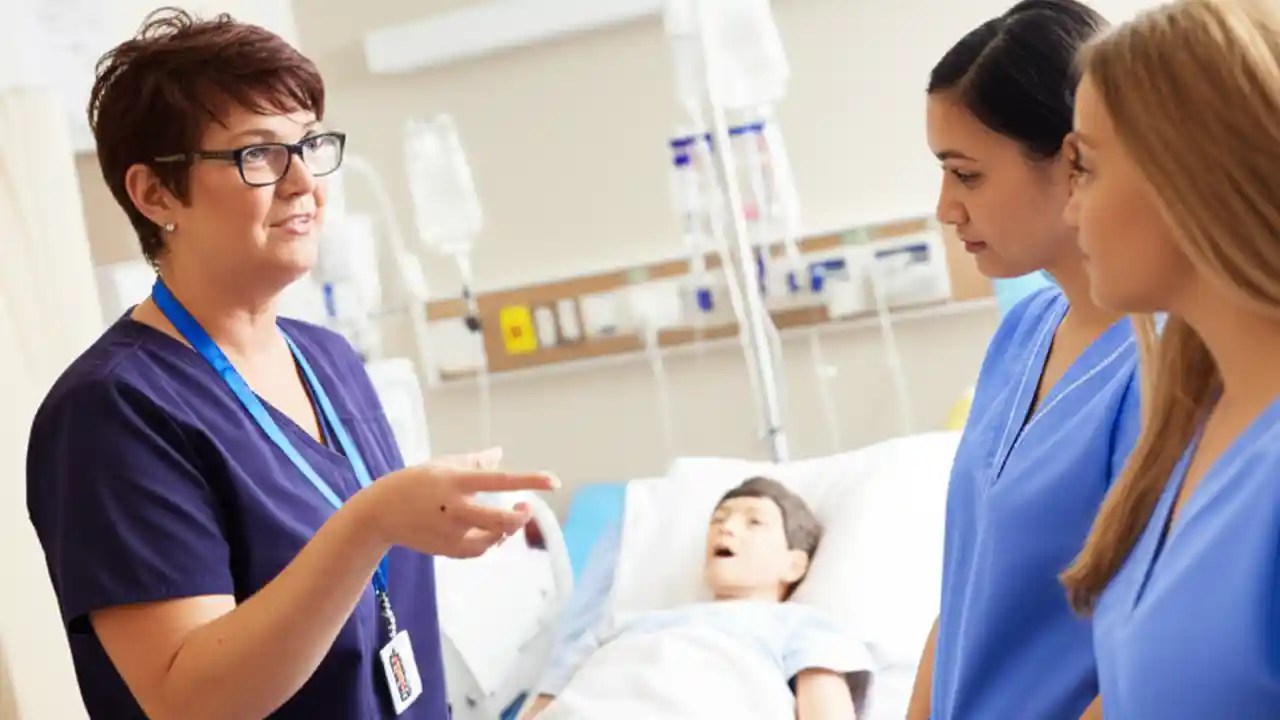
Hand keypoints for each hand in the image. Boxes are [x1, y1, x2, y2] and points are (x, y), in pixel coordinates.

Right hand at [358, 450, 559, 557]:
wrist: (380, 512)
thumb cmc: (415, 482)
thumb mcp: (443, 464)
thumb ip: (474, 460)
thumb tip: (500, 452)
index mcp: (455, 481)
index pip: (500, 480)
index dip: (529, 481)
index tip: (554, 481)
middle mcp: (455, 508)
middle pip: (500, 521)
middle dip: (520, 518)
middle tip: (526, 508)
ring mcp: (450, 532)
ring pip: (493, 539)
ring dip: (507, 530)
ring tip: (511, 517)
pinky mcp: (447, 549)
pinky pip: (479, 549)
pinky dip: (489, 541)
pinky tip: (491, 532)